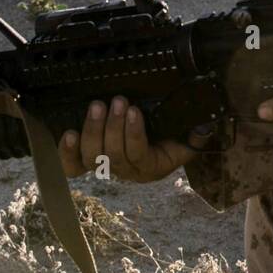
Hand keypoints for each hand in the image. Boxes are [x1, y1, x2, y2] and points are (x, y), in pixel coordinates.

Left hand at [58, 95, 195, 181]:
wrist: (156, 139)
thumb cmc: (172, 134)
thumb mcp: (189, 135)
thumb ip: (197, 133)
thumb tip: (205, 126)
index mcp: (151, 167)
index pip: (139, 155)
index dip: (134, 135)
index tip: (134, 110)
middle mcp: (126, 171)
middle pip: (113, 157)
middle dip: (112, 128)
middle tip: (115, 101)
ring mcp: (105, 166)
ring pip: (93, 158)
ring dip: (93, 131)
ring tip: (96, 107)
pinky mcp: (87, 160)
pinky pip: (73, 166)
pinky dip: (67, 153)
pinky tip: (68, 134)